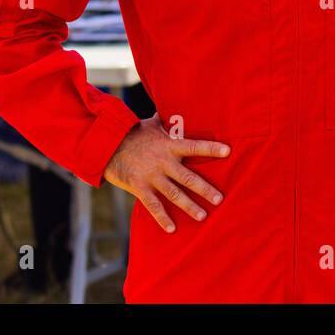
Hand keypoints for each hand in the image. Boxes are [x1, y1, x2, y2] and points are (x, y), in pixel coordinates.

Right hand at [102, 116, 230, 232]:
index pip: (194, 146)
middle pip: (188, 177)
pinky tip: (172, 229)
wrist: (106, 146)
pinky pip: (153, 205)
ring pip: (174, 194)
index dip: (211, 148)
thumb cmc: (132, 134)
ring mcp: (151, 176)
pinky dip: (162, 218)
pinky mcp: (139, 187)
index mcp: (169, 145)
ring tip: (203, 216)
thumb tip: (178, 105)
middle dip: (205, 189)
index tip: (228, 151)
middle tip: (220, 199)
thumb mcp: (151, 125)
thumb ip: (167, 121)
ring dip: (189, 206)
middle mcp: (163, 162)